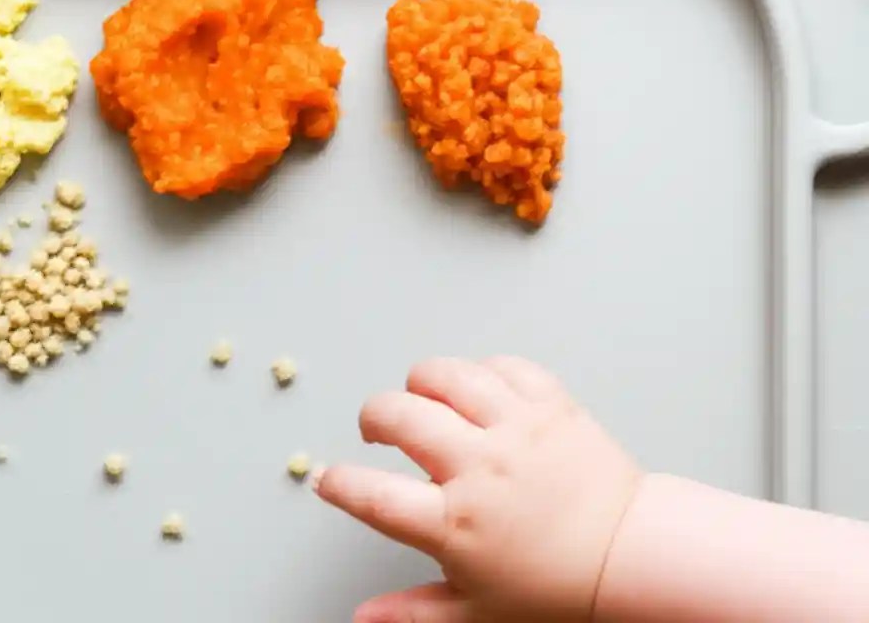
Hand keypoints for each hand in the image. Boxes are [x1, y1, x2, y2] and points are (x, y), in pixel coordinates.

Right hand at [315, 357, 641, 622]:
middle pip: (397, 416)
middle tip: (379, 431)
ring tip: (425, 401)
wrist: (633, 558)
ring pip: (444, 375)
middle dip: (373, 418)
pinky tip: (478, 393)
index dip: (339, 482)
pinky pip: (501, 366)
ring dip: (422, 383)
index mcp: (455, 524)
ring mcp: (515, 430)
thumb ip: (412, 611)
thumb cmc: (560, 588)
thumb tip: (364, 618)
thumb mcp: (476, 612)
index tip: (329, 478)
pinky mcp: (549, 405)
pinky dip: (481, 372)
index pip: (372, 494)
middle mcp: (479, 468)